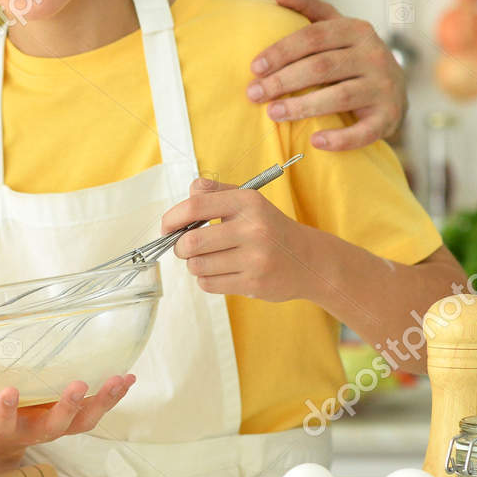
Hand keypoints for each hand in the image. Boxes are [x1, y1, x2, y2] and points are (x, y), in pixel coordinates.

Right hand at [0, 365, 133, 472]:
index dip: (4, 411)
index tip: (9, 393)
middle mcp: (28, 433)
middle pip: (50, 427)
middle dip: (63, 408)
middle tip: (73, 386)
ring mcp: (51, 428)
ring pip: (80, 422)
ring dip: (99, 403)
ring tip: (116, 381)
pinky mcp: (68, 421)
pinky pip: (93, 413)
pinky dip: (111, 397)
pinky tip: (127, 377)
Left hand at [162, 177, 319, 301]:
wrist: (310, 260)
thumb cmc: (270, 229)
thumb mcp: (248, 201)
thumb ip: (215, 192)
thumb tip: (188, 193)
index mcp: (247, 202)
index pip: (195, 206)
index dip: (172, 218)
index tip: (167, 227)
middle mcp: (253, 229)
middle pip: (190, 242)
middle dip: (180, 247)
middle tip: (186, 248)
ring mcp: (255, 258)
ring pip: (197, 266)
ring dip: (194, 265)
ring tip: (208, 260)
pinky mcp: (254, 283)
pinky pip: (209, 284)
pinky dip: (206, 280)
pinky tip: (220, 272)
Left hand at [247, 0, 405, 150]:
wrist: (392, 89)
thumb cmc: (349, 55)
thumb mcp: (331, 26)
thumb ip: (303, 5)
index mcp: (356, 29)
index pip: (313, 37)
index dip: (281, 51)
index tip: (253, 67)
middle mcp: (374, 54)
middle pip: (322, 67)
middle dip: (284, 81)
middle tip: (253, 94)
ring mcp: (384, 86)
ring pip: (340, 96)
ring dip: (303, 107)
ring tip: (273, 113)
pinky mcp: (388, 116)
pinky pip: (365, 130)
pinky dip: (341, 138)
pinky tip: (316, 141)